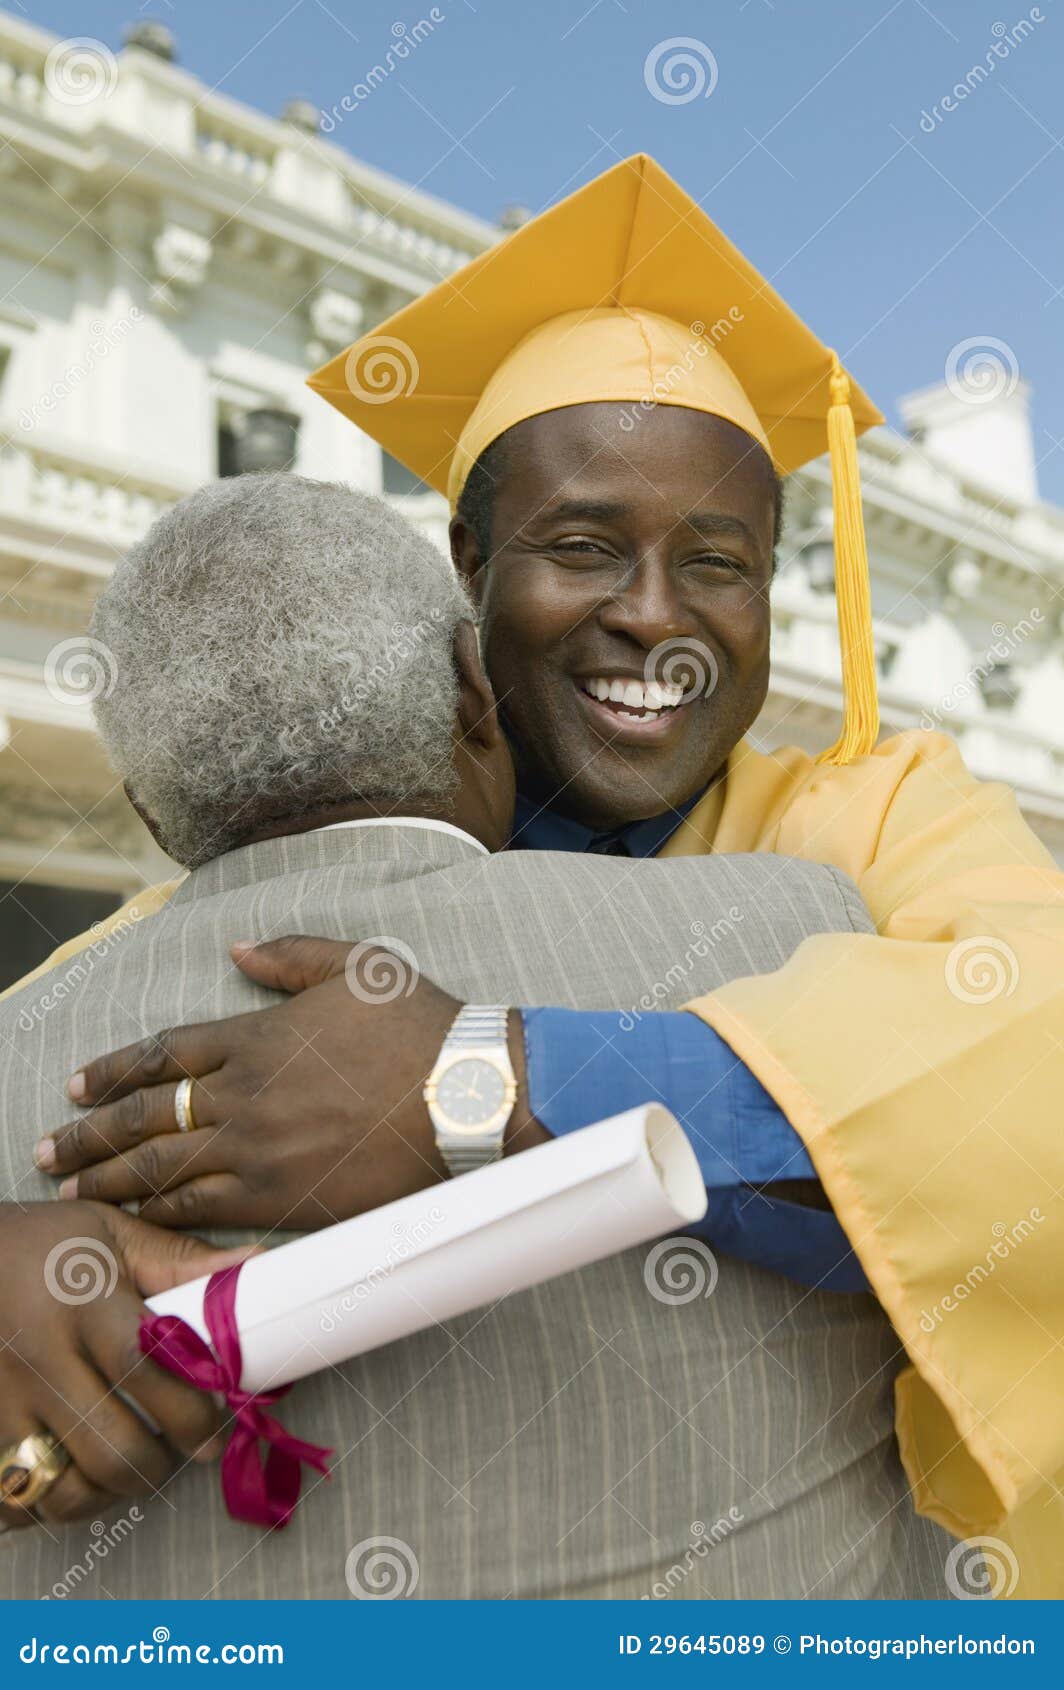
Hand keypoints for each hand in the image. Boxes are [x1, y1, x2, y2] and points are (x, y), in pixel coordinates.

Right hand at [0, 1200, 255, 1530]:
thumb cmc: (40, 1245)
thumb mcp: (109, 1234)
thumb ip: (179, 1260)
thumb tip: (256, 1264)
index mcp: (82, 1305)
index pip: (143, 1369)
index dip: (188, 1410)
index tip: (216, 1428)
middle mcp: (39, 1359)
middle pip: (111, 1446)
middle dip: (159, 1465)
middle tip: (179, 1454)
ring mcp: (1, 1401)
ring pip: (62, 1488)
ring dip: (107, 1494)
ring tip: (129, 1468)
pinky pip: (12, 1502)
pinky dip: (46, 1507)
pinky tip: (70, 1478)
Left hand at [37, 936, 545, 1232]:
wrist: (465, 1096)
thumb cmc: (419, 1028)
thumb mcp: (356, 966)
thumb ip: (290, 956)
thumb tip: (236, 948)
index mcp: (255, 1037)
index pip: (161, 1055)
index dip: (113, 1071)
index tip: (79, 1086)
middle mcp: (243, 1095)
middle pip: (143, 1116)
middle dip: (88, 1134)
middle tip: (48, 1147)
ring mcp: (257, 1151)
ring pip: (161, 1167)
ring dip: (109, 1178)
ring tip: (72, 1188)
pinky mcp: (282, 1199)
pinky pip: (203, 1210)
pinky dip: (162, 1214)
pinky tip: (136, 1220)